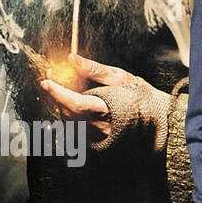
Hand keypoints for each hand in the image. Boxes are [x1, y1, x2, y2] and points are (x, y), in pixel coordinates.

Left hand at [38, 52, 169, 151]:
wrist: (156, 122)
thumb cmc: (140, 97)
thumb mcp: (119, 77)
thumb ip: (94, 69)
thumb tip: (72, 59)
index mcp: (107, 110)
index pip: (75, 104)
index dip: (57, 93)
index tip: (45, 82)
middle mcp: (100, 128)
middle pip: (67, 113)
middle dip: (56, 96)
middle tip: (50, 79)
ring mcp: (97, 138)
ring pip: (68, 123)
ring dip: (61, 107)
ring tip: (62, 92)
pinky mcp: (95, 143)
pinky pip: (73, 131)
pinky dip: (67, 118)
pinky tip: (67, 108)